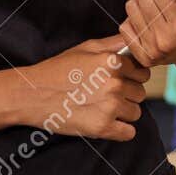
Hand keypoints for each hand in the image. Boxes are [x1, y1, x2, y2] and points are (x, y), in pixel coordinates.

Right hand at [9, 36, 149, 141]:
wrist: (32, 94)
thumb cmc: (58, 69)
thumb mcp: (87, 48)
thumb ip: (115, 44)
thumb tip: (136, 41)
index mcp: (113, 62)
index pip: (143, 72)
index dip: (131, 76)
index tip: (118, 80)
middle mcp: (114, 83)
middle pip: (140, 93)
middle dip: (127, 94)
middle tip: (106, 94)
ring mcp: (109, 106)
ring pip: (136, 112)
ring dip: (123, 112)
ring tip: (102, 107)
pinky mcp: (102, 128)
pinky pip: (129, 133)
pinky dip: (120, 130)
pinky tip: (106, 122)